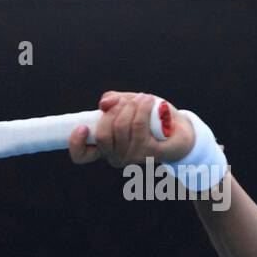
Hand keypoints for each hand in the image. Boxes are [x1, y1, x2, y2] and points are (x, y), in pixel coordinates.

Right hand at [67, 91, 195, 168]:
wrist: (180, 129)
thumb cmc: (150, 117)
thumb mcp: (127, 104)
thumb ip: (112, 101)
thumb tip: (103, 104)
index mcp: (105, 147)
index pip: (81, 156)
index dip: (76, 143)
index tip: (82, 127)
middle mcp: (116, 156)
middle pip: (103, 134)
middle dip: (114, 110)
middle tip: (126, 101)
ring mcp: (133, 158)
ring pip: (121, 127)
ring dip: (131, 106)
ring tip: (142, 98)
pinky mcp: (150, 154)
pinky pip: (139, 127)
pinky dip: (142, 108)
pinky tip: (148, 100)